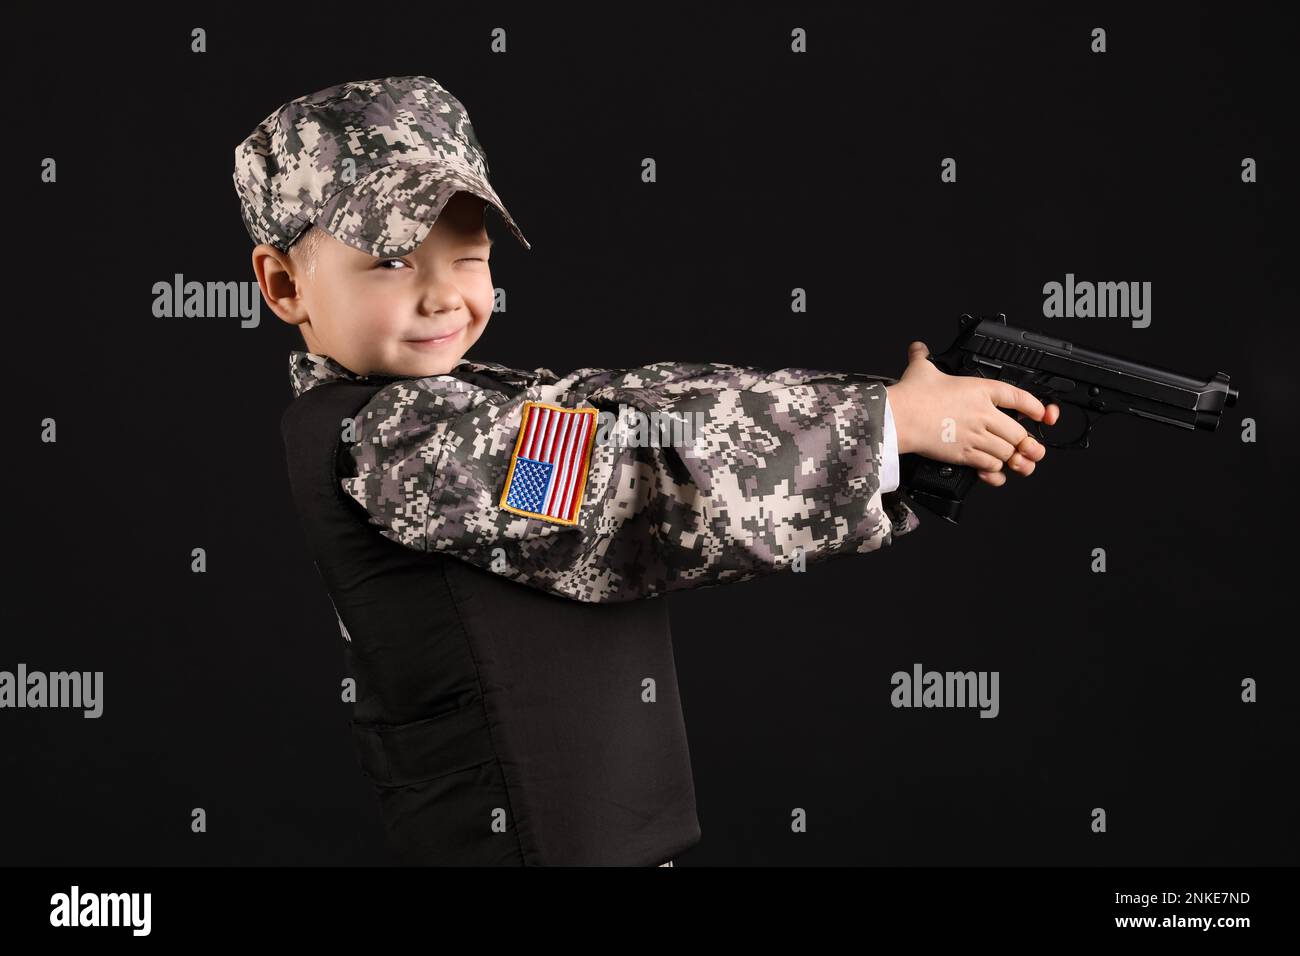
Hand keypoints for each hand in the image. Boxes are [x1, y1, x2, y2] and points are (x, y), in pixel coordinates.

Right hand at [884, 340, 1060, 487]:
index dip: (1036, 407)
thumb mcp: (921, 369)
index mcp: (979, 390)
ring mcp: (975, 435)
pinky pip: (990, 465)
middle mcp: (983, 414)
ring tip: (1013, 462)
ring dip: (1010, 459)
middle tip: (1029, 449)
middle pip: (1019, 433)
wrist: (900, 417)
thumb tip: (918, 348)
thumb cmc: (912, 395)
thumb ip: (923, 357)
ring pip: (1007, 452)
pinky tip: (992, 471)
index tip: (1044, 414)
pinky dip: (994, 471)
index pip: (1019, 397)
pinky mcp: (964, 454)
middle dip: (1026, 444)